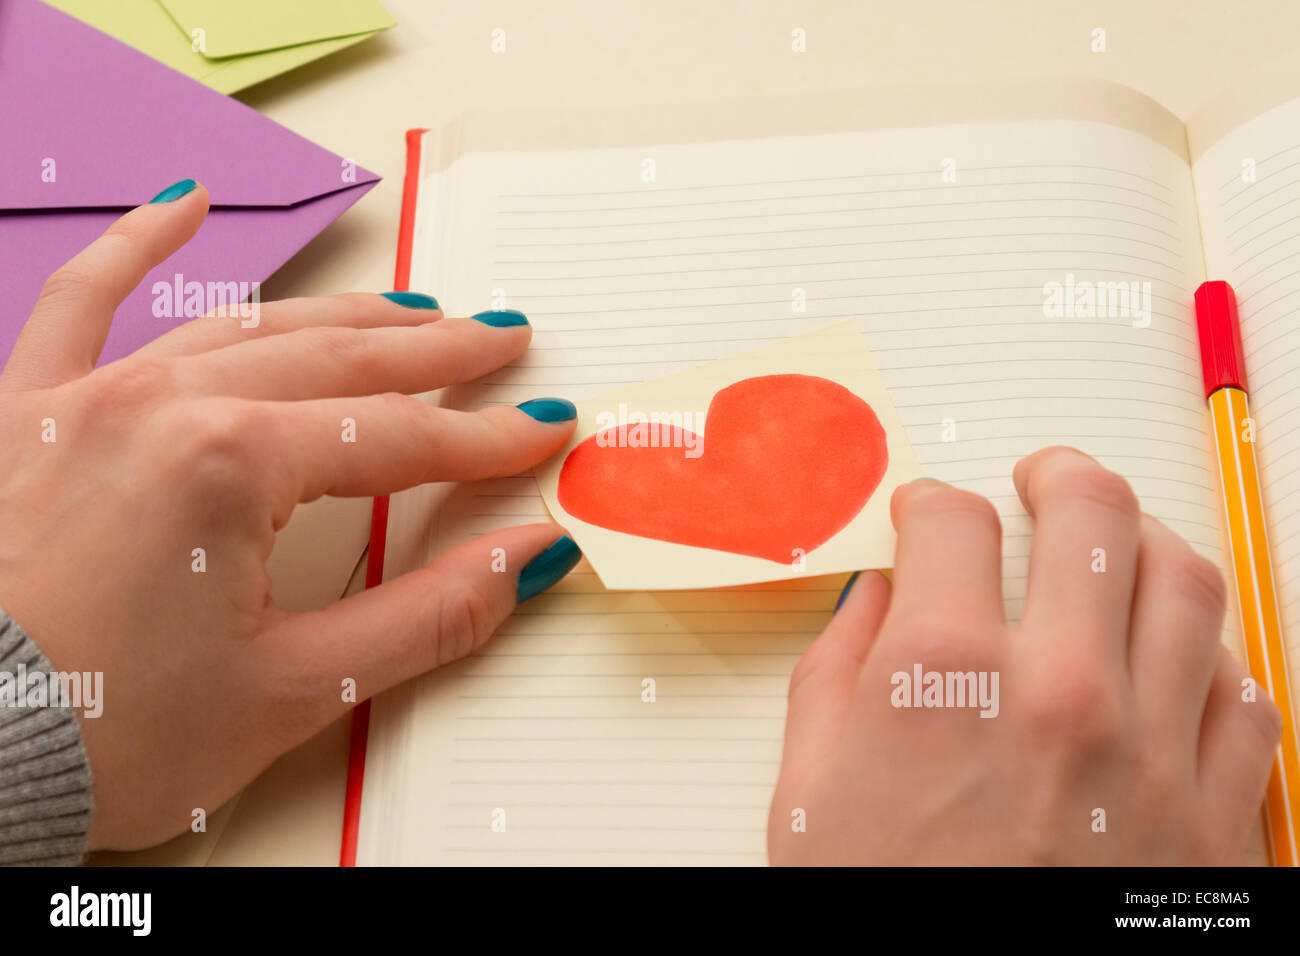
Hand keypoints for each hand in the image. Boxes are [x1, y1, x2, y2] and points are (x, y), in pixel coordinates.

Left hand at [0, 182, 579, 849]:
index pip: (399, 437)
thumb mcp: (296, 690)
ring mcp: (89, 399)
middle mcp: (161, 406)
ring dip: (339, 312)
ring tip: (411, 306)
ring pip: (245, 325)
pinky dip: (133, 245)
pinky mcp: (28, 413)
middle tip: (501, 338)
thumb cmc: (104, 736)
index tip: (540, 433)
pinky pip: (80, 301)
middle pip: (338, 359)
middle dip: (436, 349)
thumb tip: (528, 558)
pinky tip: (186, 202)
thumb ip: (430, 615)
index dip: (485, 439)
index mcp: (230, 465)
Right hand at [769, 448, 1281, 864]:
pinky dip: (1213, 661)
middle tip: (1043, 478)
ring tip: (1121, 546)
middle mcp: (1059, 688)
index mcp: (942, 674)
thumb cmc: (882, 911)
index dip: (928, 502)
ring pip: (1187, 583)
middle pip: (1089, 512)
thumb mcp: (810, 793)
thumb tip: (880, 598)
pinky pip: (1248, 698)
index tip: (926, 516)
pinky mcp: (1214, 818)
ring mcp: (1151, 748)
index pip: (950, 520)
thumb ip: (838, 672)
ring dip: (1149, 543)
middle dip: (1059, 474)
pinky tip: (1175, 666)